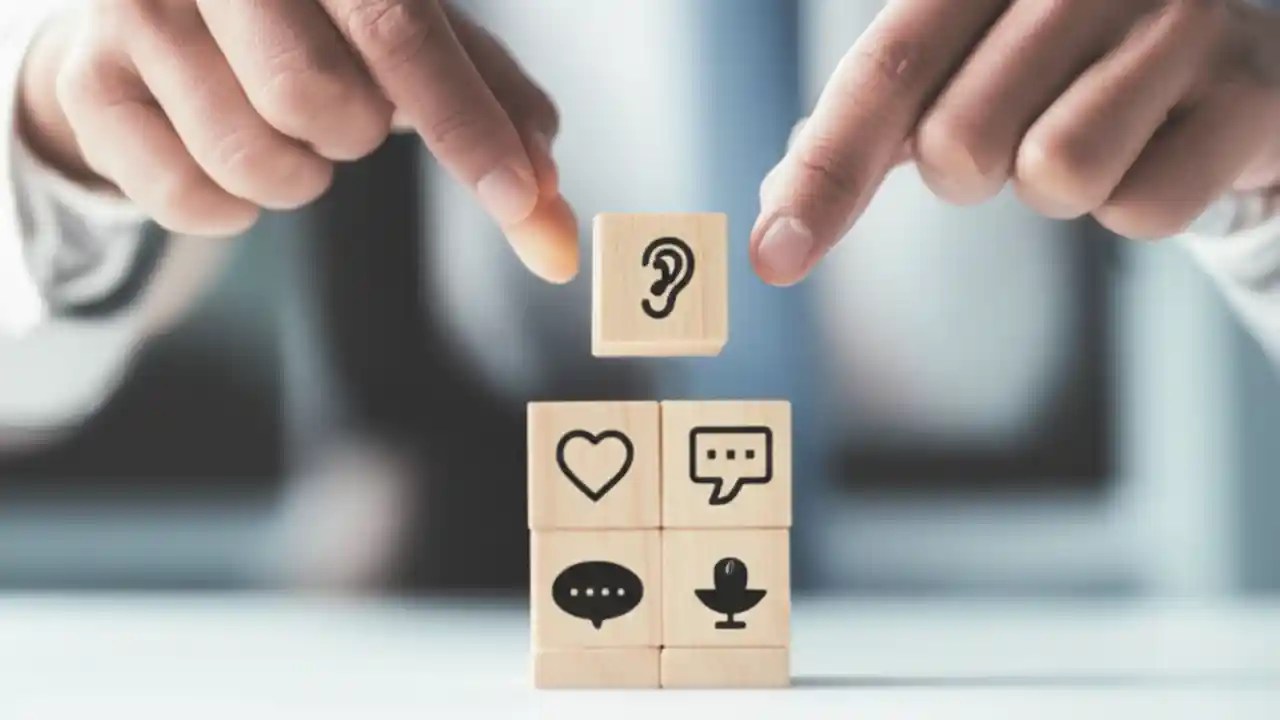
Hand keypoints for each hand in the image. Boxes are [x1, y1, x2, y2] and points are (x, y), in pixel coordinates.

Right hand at [17, 0, 578, 282]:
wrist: (161, 10)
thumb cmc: (309, 23)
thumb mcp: (407, 36)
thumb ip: (487, 104)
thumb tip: (551, 200)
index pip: (403, 33)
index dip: (468, 128)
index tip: (523, 203)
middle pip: (320, 104)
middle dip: (348, 136)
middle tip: (332, 109)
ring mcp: (139, 9)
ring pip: (253, 159)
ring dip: (294, 176)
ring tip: (277, 129)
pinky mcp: (88, 78)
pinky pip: (188, 200)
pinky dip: (229, 208)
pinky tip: (221, 154)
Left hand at [753, 0, 1279, 285]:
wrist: (1217, 58)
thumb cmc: (1057, 64)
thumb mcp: (952, 71)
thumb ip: (864, 129)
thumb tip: (778, 210)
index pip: (884, 72)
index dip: (825, 173)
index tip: (774, 257)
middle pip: (962, 142)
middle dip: (969, 171)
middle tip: (1016, 134)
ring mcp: (1180, 18)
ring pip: (1059, 173)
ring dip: (1056, 188)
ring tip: (1091, 133)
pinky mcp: (1248, 89)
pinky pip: (1144, 209)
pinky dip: (1136, 204)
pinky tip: (1160, 146)